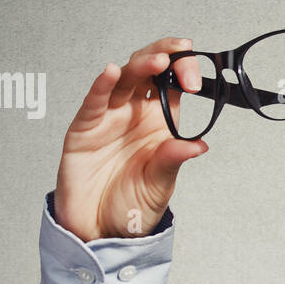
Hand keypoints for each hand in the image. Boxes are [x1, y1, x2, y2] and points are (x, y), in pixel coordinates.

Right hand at [54, 36, 209, 242]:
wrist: (99, 231)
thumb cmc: (130, 207)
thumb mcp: (159, 185)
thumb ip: (173, 160)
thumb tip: (199, 146)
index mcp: (159, 123)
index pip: (174, 84)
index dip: (184, 72)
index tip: (195, 79)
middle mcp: (134, 114)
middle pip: (149, 71)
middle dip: (165, 56)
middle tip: (180, 52)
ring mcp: (109, 117)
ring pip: (125, 78)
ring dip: (141, 65)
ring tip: (158, 61)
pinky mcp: (85, 127)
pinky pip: (94, 101)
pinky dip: (102, 84)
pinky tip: (111, 72)